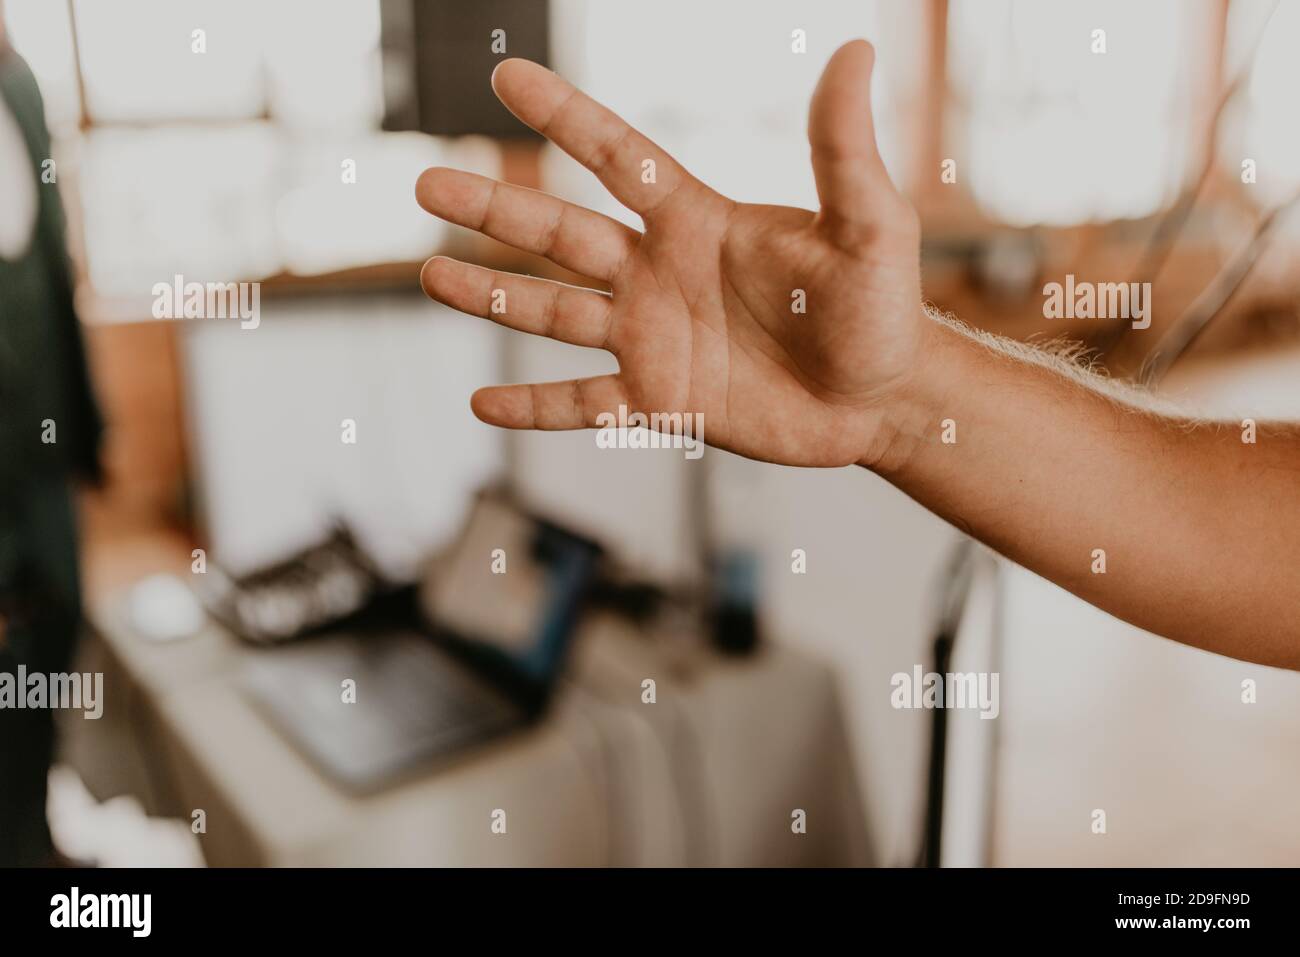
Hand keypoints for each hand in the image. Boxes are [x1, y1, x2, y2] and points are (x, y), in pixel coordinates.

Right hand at [416, 40, 926, 467]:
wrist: (882, 400)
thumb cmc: (882, 309)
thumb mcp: (869, 227)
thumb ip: (844, 150)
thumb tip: (855, 51)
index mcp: (697, 221)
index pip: (616, 157)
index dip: (563, 117)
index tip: (506, 78)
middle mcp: (659, 274)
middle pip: (560, 232)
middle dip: (494, 208)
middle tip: (427, 183)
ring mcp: (652, 339)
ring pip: (554, 313)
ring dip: (492, 298)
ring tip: (430, 277)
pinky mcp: (660, 401)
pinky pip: (581, 404)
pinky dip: (533, 406)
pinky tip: (483, 405)